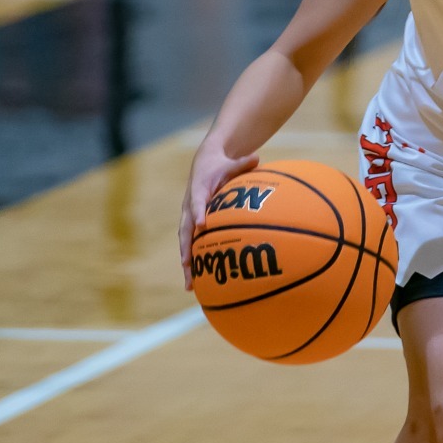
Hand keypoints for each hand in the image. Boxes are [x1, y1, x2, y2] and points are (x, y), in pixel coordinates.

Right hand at [178, 139, 259, 288]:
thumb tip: (257, 157)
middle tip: (188, 267)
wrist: (204, 163)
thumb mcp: (231, 162)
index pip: (197, 202)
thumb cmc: (220, 165)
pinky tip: (197, 283)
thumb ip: (243, 163)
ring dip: (187, 264)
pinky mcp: (192, 224)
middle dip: (186, 249)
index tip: (202, 224)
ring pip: (185, 243)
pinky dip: (192, 262)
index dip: (199, 212)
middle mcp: (190, 207)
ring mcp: (189, 217)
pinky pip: (191, 244)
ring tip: (190, 285)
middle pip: (185, 231)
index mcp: (198, 190)